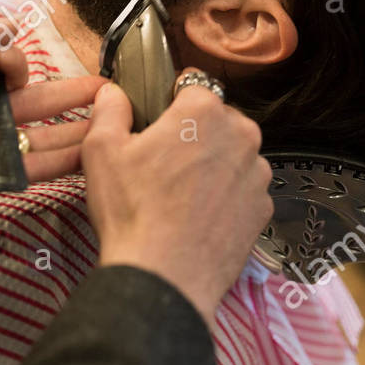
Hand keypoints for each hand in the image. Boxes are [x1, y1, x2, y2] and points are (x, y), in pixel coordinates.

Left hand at [0, 17, 104, 247]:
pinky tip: (98, 153)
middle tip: (112, 87)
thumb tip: (7, 31)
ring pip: (46, 134)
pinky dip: (67, 163)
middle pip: (37, 100)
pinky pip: (35, 169)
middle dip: (74, 93)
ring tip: (120, 118)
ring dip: (81, 126)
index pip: (8, 65)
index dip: (18, 58)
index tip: (11, 61)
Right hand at [81, 71, 273, 327]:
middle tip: (162, 165)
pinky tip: (199, 216)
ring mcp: (257, 173)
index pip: (192, 86)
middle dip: (194, 134)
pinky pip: (243, 190)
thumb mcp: (101, 151)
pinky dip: (226, 197)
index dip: (170, 101)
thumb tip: (112, 92)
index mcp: (204, 110)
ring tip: (181, 195)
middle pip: (217, 120)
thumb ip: (109, 110)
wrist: (166, 278)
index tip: (156, 122)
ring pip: (233, 155)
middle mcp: (241, 134)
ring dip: (213, 165)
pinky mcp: (263, 208)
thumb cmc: (132, 210)